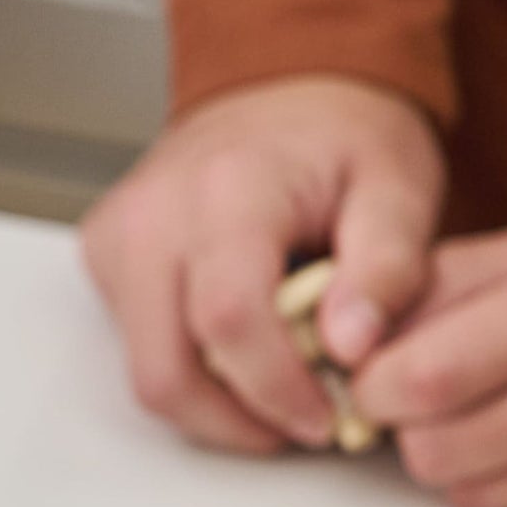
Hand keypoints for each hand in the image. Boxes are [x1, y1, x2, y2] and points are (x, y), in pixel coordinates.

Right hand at [80, 77, 445, 456]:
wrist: (283, 85)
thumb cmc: (342, 135)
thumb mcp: (401, 187)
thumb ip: (388, 268)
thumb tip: (350, 348)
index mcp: (228, 190)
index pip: (229, 321)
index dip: (277, 390)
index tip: (325, 418)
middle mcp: (152, 216)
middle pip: (166, 369)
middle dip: (236, 420)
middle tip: (299, 421)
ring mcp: (117, 240)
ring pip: (147, 371)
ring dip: (215, 403)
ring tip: (280, 385)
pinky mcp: (105, 259)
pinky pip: (138, 347)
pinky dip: (195, 368)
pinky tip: (245, 346)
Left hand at [345, 216, 506, 506]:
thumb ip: (435, 287)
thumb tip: (337, 337)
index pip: (417, 379)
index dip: (372, 385)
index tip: (374, 374)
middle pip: (432, 452)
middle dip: (413, 428)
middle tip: (437, 397)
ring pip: (468, 493)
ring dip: (462, 461)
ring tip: (504, 409)